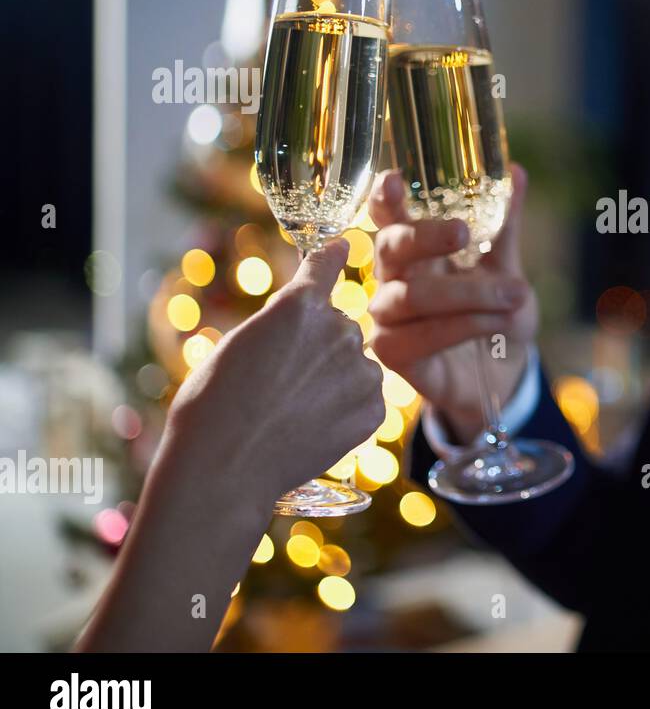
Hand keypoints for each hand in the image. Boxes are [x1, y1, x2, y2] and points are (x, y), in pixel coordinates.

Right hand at [164, 238, 385, 506]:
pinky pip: (366, 399)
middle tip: (283, 382)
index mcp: (299, 305)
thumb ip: (279, 323)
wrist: (225, 464)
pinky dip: (347, 411)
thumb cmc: (214, 404)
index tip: (345, 244)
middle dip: (321, 346)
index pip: (324, 266)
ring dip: (337, 380)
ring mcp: (361, 370)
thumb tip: (299, 317)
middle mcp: (339, 328)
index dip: (333, 255)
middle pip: (340, 327)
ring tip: (295, 411)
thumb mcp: (238, 343)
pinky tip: (314, 428)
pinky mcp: (375, 409)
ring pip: (356, 365)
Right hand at [367, 163, 537, 445]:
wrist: (504, 374)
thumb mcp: (507, 267)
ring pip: (411, 297)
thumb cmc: (495, 313)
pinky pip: (419, 337)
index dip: (385, 198)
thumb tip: (517, 171)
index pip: (387, 217)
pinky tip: (494, 322)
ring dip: (466, 293)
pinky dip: (462, 326)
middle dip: (426, 237)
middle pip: (390, 249)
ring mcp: (388, 319)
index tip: (395, 179)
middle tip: (464, 232)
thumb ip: (506, 224)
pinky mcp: (395, 356)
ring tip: (514, 294)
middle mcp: (392, 280)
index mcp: (414, 250)